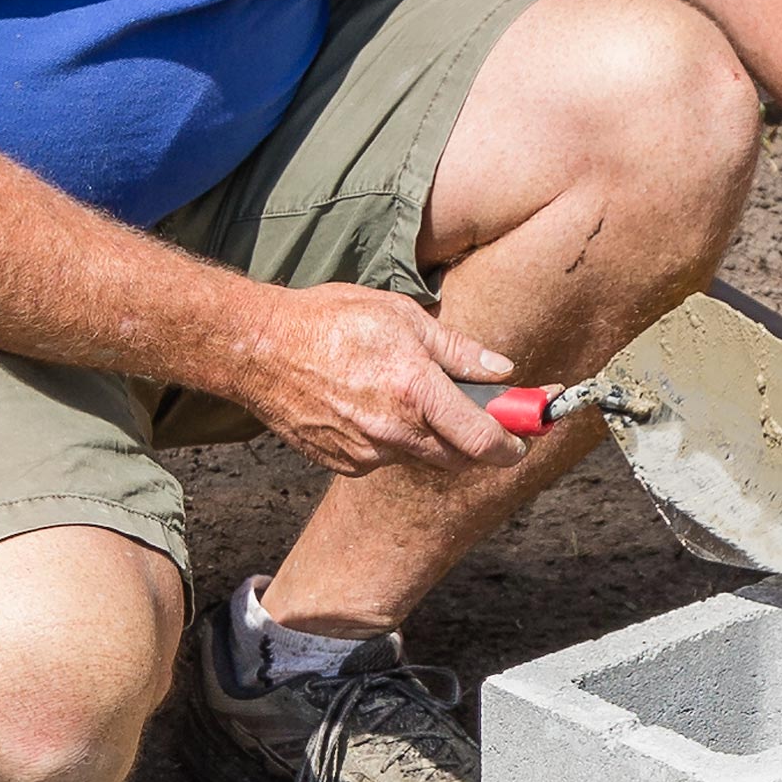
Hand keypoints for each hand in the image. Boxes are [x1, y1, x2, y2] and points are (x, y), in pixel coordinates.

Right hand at [237, 282, 527, 474]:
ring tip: (402, 392)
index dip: (512, 445)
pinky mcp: (347, 464)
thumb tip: (501, 371)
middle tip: (480, 416)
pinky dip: (393, 439)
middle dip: (477, 442)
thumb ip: (457, 351)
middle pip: (459, 457)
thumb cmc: (329, 321)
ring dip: (429, 435)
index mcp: (415, 392)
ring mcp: (368, 454)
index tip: (524, 440)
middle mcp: (395, 432)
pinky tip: (368, 404)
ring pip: (422, 456)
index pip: (482, 440)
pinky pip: (387, 458)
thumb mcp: (401, 317)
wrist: (258, 349)